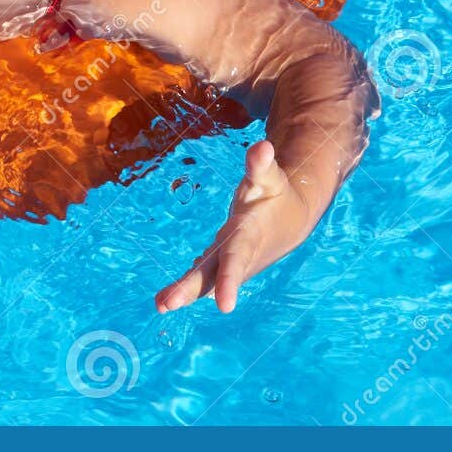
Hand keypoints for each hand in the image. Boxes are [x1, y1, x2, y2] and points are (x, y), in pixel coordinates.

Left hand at [155, 139, 314, 313]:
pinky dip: (189, 286)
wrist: (291, 220)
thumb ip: (261, 165)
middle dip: (190, 290)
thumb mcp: (270, 178)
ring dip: (184, 293)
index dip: (229, 281)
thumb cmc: (277, 195)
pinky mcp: (224, 262)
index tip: (224, 305)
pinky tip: (169, 298)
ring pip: (206, 280)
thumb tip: (262, 146)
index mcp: (248, 236)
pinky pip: (204, 277)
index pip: (236, 259)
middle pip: (212, 275)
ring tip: (159, 304)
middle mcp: (239, 255)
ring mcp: (231, 261)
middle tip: (165, 305)